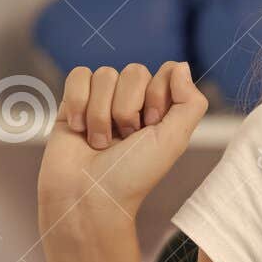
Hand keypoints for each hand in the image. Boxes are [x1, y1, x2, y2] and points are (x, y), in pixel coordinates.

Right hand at [38, 62, 208, 217]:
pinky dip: (78, 102)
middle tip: (124, 138)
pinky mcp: (71, 105)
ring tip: (99, 142)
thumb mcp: (173, 140)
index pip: (166, 71)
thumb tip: (181, 64)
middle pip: (135, 71)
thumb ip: (190, 102)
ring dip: (101, 113)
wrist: (86, 198)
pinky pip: (78, 75)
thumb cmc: (133, 175)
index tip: (151, 125)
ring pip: (105, 75)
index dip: (158, 95)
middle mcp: (133, 101)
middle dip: (128, 108)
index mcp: (161, 108)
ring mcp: (101, 101)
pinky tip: (78, 128)